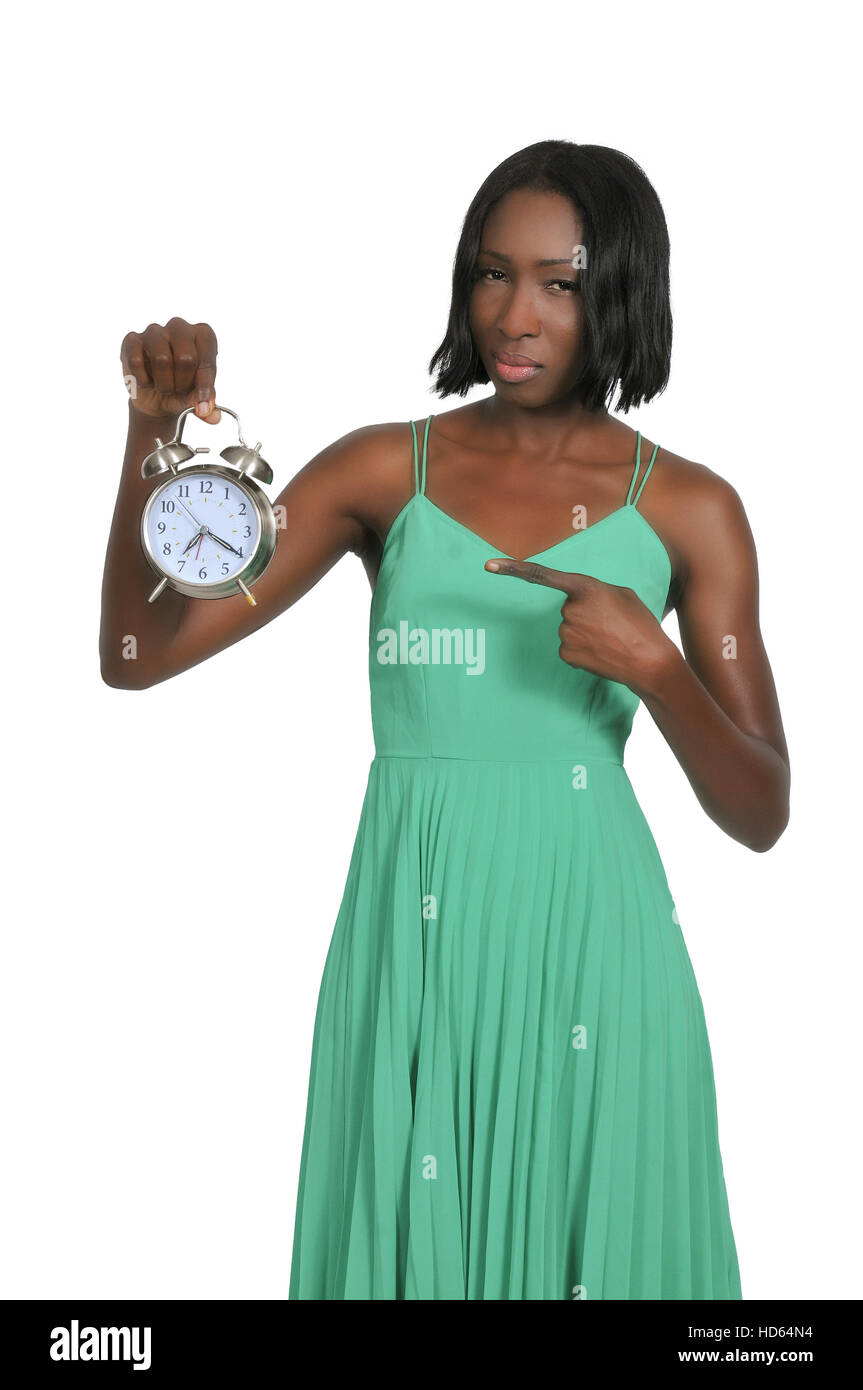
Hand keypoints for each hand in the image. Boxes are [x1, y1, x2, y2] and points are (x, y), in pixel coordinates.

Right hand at [120, 317, 220, 423]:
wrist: (157, 399)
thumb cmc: (182, 389)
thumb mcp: (198, 396)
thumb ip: (206, 401)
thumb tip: (209, 413)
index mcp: (203, 335)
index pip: (207, 359)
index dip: (205, 386)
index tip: (202, 406)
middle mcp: (180, 327)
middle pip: (186, 359)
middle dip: (183, 384)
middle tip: (179, 390)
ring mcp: (155, 331)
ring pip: (162, 359)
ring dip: (164, 384)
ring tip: (165, 387)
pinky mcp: (132, 340)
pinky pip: (136, 361)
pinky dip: (143, 380)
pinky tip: (147, 381)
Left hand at [484, 555, 671, 696]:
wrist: (649, 661)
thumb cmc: (640, 624)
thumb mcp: (621, 595)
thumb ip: (594, 592)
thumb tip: (580, 603)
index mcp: (585, 587)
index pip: (541, 575)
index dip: (512, 569)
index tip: (488, 565)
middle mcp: (570, 610)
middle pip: (567, 608)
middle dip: (585, 613)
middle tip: (611, 623)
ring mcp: (566, 633)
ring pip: (568, 628)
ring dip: (585, 632)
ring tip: (610, 638)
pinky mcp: (566, 654)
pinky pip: (569, 646)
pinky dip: (583, 649)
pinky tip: (602, 652)